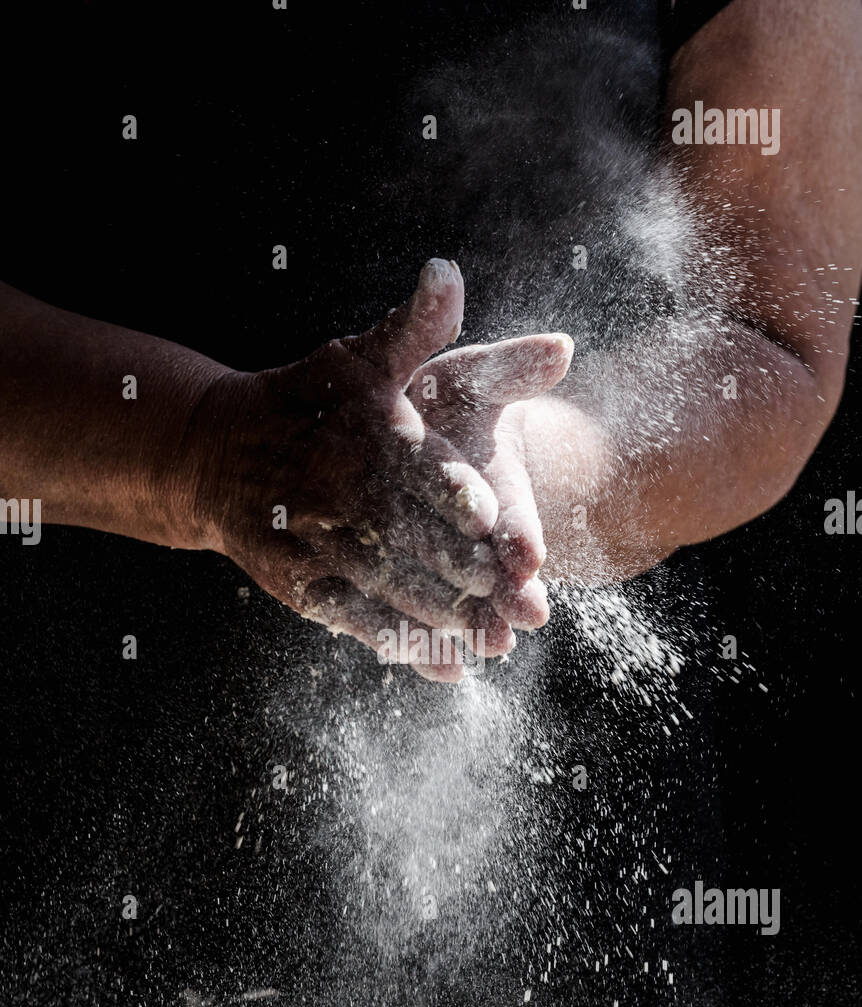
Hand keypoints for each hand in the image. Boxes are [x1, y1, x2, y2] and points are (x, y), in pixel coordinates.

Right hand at [187, 260, 571, 678]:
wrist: (215, 453)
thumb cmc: (307, 400)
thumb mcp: (360, 358)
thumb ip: (415, 326)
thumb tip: (450, 274)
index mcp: (358, 434)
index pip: (411, 463)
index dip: (451, 489)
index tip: (491, 514)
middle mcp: (335, 491)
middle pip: (405, 537)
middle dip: (461, 569)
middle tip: (512, 597)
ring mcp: (313, 544)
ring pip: (383, 587)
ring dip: (439, 618)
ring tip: (493, 639)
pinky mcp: (299, 585)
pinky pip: (353, 621)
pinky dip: (400, 645)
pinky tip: (446, 666)